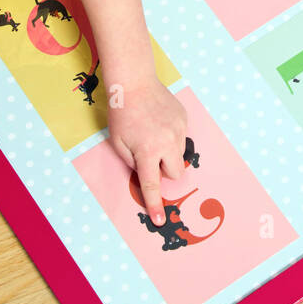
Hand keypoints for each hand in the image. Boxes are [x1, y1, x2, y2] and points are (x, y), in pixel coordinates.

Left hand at [106, 75, 188, 226]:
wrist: (135, 83)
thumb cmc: (122, 114)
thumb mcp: (118, 143)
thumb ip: (133, 163)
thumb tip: (147, 174)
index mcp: (147, 152)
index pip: (152, 185)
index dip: (155, 205)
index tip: (160, 221)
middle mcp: (167, 143)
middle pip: (175, 173)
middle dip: (165, 171)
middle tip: (151, 158)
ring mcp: (178, 130)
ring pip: (179, 155)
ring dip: (168, 154)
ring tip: (154, 136)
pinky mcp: (184, 120)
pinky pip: (181, 137)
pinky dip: (171, 137)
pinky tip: (159, 123)